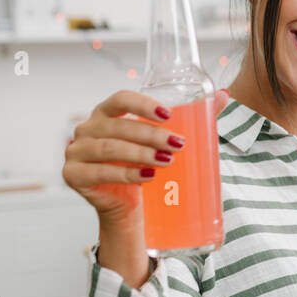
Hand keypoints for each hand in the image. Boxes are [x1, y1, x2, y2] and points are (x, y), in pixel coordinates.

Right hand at [62, 90, 187, 223]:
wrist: (129, 203)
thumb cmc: (146, 164)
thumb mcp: (165, 140)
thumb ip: (193, 117)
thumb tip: (224, 94)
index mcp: (106, 112)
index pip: (120, 98)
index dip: (142, 104)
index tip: (168, 114)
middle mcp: (87, 128)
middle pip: (119, 125)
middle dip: (151, 135)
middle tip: (178, 144)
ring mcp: (76, 151)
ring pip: (109, 148)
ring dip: (140, 154)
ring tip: (167, 161)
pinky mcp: (73, 175)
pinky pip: (99, 172)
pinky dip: (126, 174)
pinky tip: (147, 176)